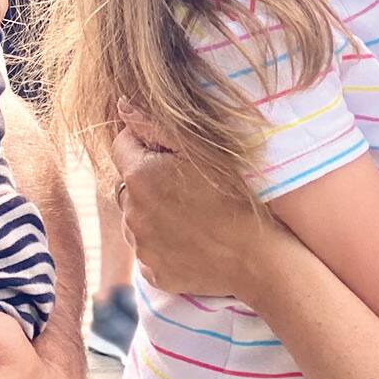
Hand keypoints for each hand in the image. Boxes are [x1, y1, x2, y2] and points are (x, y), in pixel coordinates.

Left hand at [113, 103, 272, 298]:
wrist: (257, 257)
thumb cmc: (235, 195)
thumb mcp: (201, 150)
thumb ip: (155, 125)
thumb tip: (123, 106)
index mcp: (139, 176)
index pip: (121, 145)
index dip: (145, 143)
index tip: (171, 152)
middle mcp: (131, 212)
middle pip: (128, 184)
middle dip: (148, 179)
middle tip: (187, 185)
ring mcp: (141, 246)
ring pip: (136, 217)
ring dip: (153, 212)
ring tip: (192, 214)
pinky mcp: (152, 272)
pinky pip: (148, 249)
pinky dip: (162, 243)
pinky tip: (191, 240)